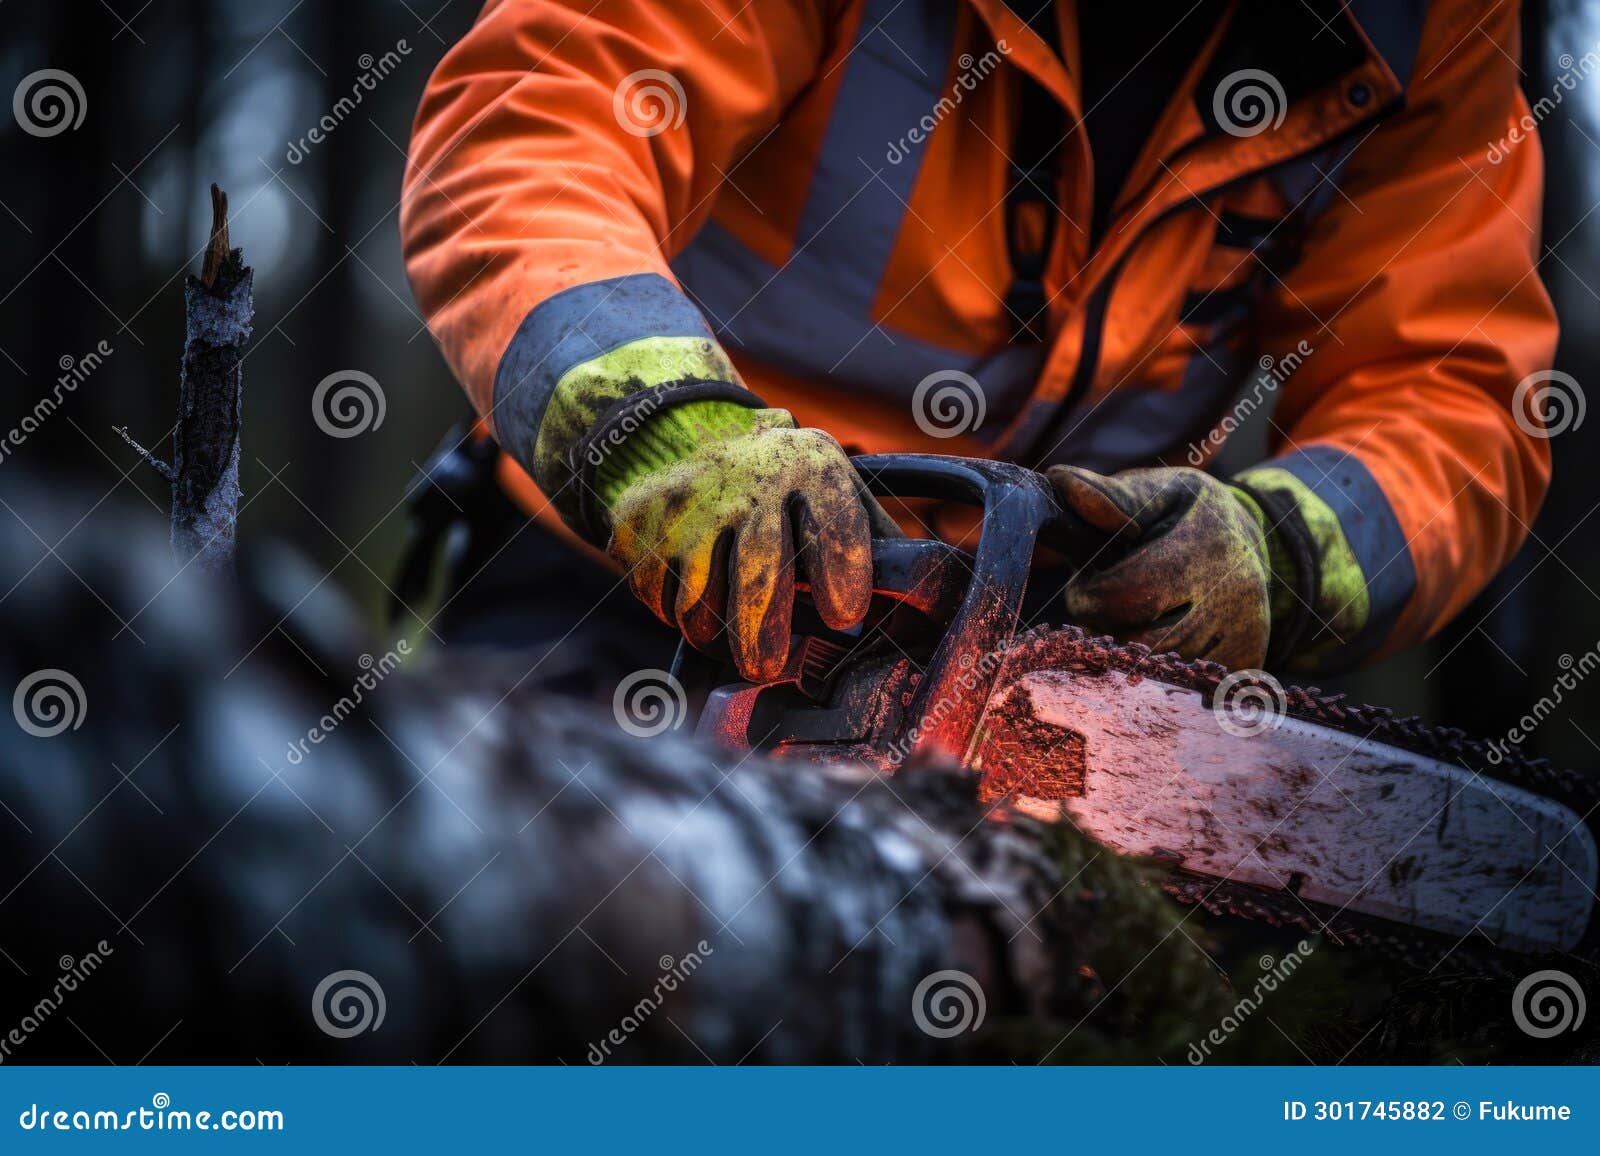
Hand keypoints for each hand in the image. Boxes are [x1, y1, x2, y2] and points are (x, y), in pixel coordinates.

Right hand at [601, 401, 871, 680]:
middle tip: (767, 669)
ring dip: (716, 634)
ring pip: (699, 602)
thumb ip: (877, 538)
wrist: (685, 434)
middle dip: (763, 635)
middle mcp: (749, 481)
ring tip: (732, 636)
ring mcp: (688, 503)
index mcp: (811, 469)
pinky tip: (694, 599)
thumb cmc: (785, 486)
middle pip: (757, 577)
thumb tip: (926, 598)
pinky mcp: (639, 523)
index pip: (834, 526)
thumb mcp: (836, 487)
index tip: (844, 616)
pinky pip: (657, 600)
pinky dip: (674, 615)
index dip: (843, 576)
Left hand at [1047, 465, 1270, 668]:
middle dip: (1108, 628)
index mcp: (1206, 543)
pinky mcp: (1248, 660)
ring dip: (1130, 650)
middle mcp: (1236, 591)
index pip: (1127, 595)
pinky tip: (1162, 636)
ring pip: (1159, 670)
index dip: (1089, 598)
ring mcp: (1246, 631)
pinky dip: (1159, 669)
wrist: (1248, 540)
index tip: (1086, 586)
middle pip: (1142, 642)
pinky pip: (1183, 684)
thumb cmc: (1182, 514)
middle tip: (1108, 604)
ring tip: (1136, 615)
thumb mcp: (1152, 492)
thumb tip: (1062, 482)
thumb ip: (1107, 498)